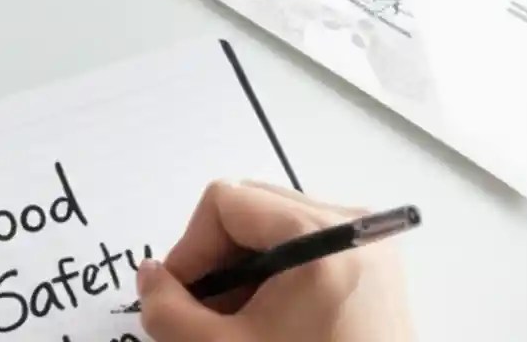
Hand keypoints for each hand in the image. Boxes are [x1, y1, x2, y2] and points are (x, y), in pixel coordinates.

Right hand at [136, 181, 413, 341]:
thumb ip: (169, 311)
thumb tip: (151, 276)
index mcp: (320, 236)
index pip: (225, 202)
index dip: (190, 250)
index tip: (181, 299)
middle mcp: (351, 225)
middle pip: (252, 208)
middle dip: (217, 260)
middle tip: (206, 315)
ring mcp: (368, 242)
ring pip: (276, 226)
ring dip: (243, 270)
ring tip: (238, 323)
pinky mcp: (375, 265)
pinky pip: (306, 245)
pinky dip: (276, 276)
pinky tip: (269, 320)